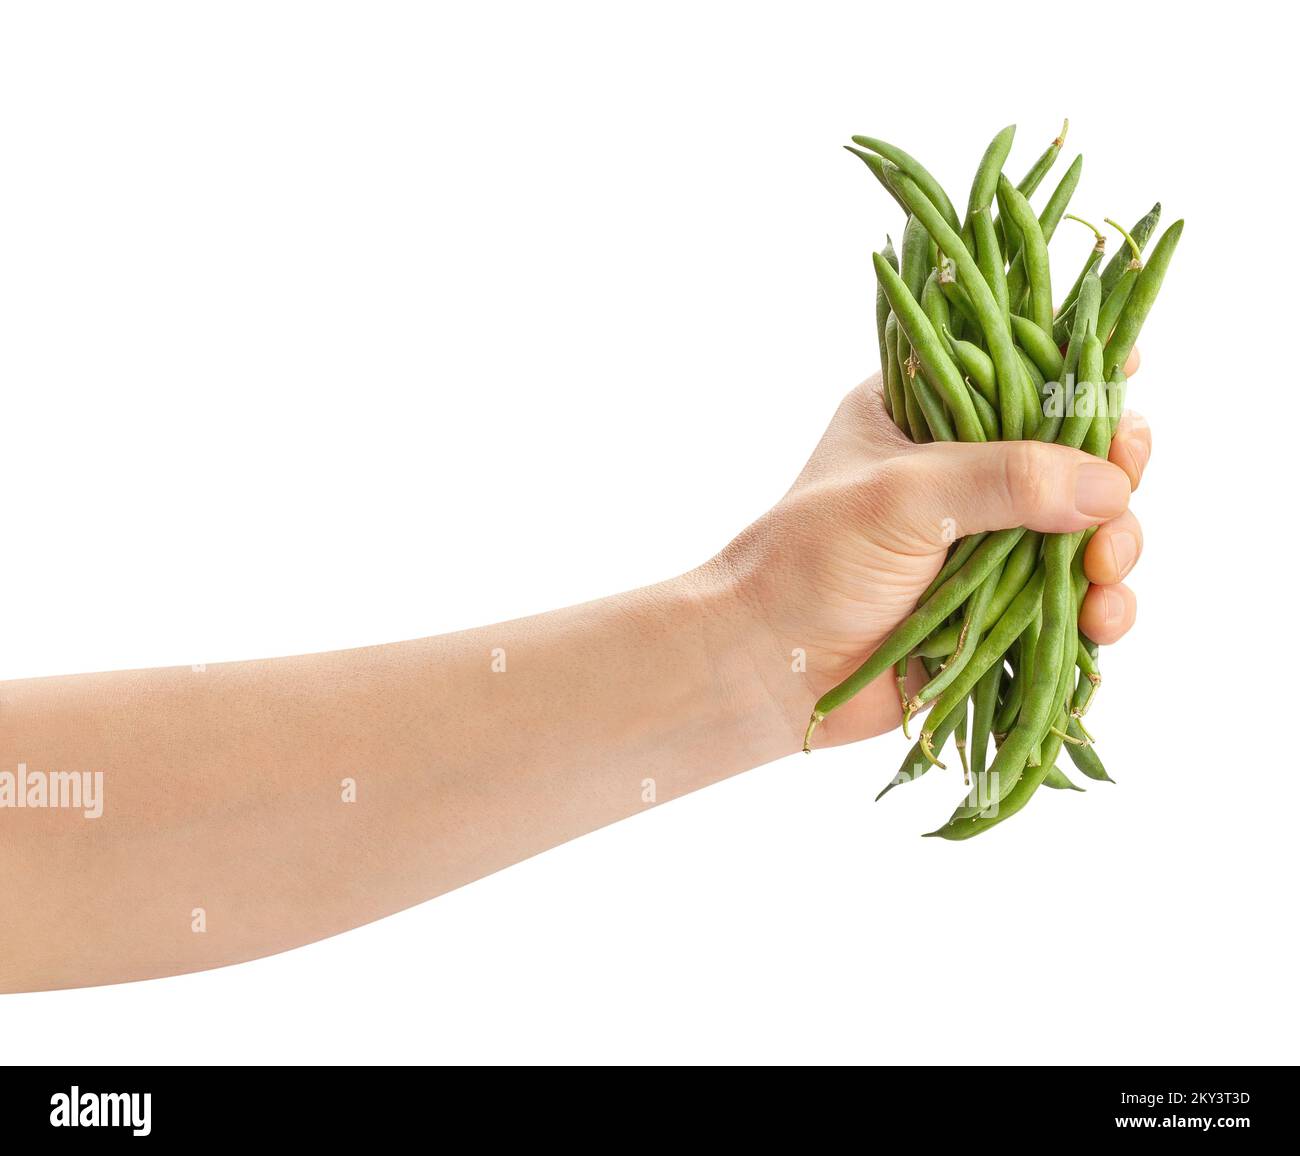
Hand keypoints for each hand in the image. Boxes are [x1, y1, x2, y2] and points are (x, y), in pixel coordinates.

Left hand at [712, 356, 1149, 749]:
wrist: (766, 666)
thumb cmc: (810, 558)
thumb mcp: (904, 496)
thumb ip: (1006, 479)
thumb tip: (1112, 486)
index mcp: (928, 412)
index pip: (1022, 370)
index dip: (1081, 373)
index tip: (1131, 376)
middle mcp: (965, 470)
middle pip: (1074, 453)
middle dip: (1114, 474)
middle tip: (1120, 497)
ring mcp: (986, 541)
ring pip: (1085, 531)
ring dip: (1114, 548)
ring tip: (1105, 572)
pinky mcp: (998, 608)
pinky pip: (1070, 600)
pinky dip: (1097, 608)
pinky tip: (1101, 621)